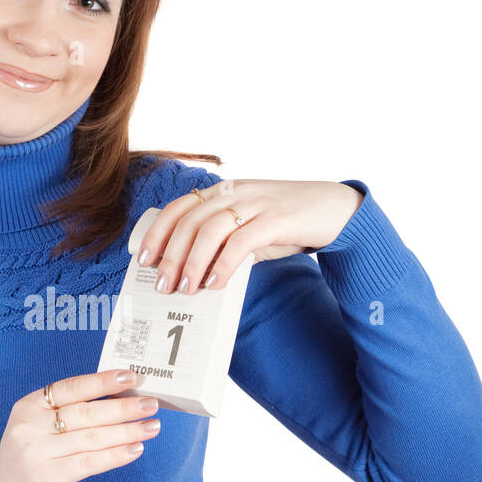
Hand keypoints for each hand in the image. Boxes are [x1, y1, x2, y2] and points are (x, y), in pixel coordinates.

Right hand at [0, 369, 159, 481]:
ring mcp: (35, 452)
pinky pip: (89, 463)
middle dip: (123, 407)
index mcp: (27, 407)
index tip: (131, 376)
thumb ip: (64, 416)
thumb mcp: (34, 432)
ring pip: (92, 437)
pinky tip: (134, 450)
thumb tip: (114, 400)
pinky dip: (115, 455)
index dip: (103, 381)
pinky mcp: (44, 478)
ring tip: (151, 427)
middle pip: (86, 412)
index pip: (71, 387)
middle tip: (151, 403)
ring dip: (126, 431)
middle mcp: (29, 426)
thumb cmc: (25, 466)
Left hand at [136, 179, 363, 294]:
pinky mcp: (276, 217)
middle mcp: (235, 192)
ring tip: (186, 290)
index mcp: (224, 191)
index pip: (179, 207)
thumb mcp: (250, 227)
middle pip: (188, 222)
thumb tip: (196, 275)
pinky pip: (241, 241)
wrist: (337, 209)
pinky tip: (216, 284)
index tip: (144, 260)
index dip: (157, 233)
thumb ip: (224, 244)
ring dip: (192, 263)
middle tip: (163, 286)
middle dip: (171, 256)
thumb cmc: (289, 222)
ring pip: (209, 231)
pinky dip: (224, 265)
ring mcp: (255, 202)